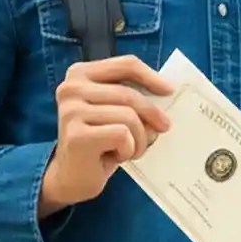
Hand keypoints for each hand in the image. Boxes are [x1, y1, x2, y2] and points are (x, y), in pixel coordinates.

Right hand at [39, 55, 174, 216]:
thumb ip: (133, 95)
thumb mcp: (116, 110)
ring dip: (140, 138)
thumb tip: (166, 91)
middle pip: (130, 94)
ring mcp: (71, 111)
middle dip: (152, 116)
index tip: (169, 91)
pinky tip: (117, 156)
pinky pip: (122, 135)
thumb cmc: (101, 140)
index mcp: (81, 73)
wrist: (72, 176)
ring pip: (129, 116)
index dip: (152, 77)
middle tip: (161, 130)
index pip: (126, 65)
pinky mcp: (76, 135)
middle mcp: (71, 88)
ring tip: (132, 149)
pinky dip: (129, 149)